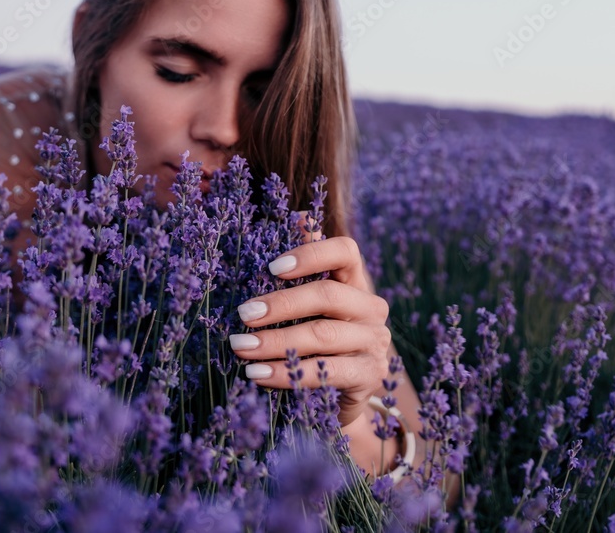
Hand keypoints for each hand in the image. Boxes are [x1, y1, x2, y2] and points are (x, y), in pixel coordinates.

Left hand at [229, 226, 390, 428]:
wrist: (339, 395)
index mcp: (356, 281)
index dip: (311, 253)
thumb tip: (299, 218)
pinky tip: (258, 374)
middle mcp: (371, 308)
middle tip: (243, 314)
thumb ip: (304, 266)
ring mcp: (374, 343)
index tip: (271, 267)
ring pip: (323, 335)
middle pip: (328, 294)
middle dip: (280, 304)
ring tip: (240, 347)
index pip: (346, 251)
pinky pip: (325, 372)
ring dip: (276, 341)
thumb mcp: (307, 305)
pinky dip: (287, 373)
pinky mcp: (369, 376)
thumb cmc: (314, 340)